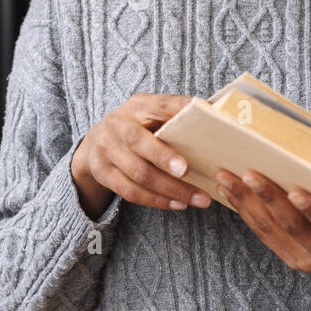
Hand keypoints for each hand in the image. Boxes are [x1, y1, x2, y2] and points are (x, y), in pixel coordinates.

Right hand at [70, 92, 212, 217]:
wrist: (95, 140)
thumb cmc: (136, 125)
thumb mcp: (152, 111)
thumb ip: (176, 113)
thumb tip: (215, 115)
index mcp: (137, 105)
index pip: (159, 107)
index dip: (178, 117)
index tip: (200, 129)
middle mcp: (116, 125)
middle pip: (139, 144)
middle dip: (165, 160)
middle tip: (189, 173)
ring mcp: (106, 150)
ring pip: (138, 174)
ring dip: (170, 190)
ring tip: (198, 199)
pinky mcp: (102, 173)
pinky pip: (130, 192)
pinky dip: (156, 201)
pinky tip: (177, 204)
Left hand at [213, 168, 310, 310]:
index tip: (296, 189)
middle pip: (290, 227)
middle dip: (267, 199)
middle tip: (248, 171)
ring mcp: (300, 259)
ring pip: (267, 229)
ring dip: (244, 202)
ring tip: (225, 175)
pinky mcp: (286, 256)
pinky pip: (260, 233)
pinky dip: (242, 211)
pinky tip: (227, 189)